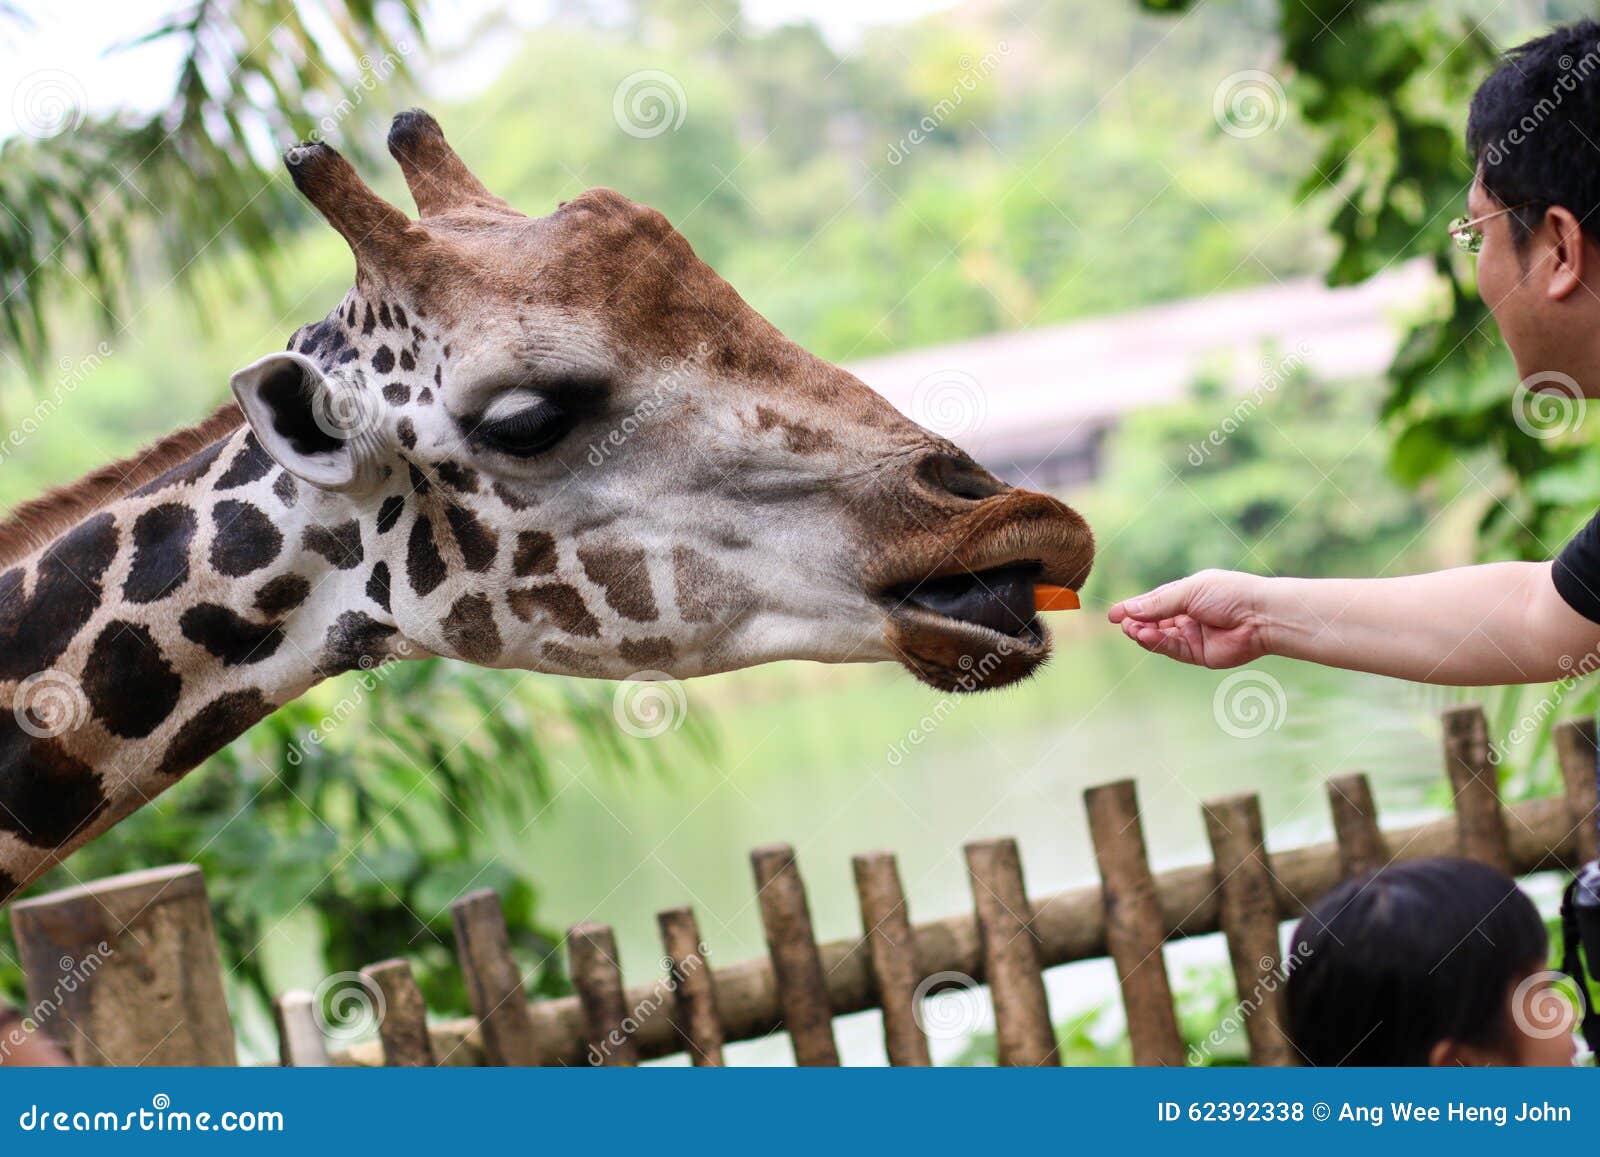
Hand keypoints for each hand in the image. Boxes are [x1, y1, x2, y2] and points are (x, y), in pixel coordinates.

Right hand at [1107, 569, 1270, 668]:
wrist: (1260, 616)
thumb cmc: (1229, 594)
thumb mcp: (1189, 592)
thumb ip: (1158, 604)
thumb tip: (1129, 609)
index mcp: (1187, 595)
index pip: (1154, 602)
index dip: (1134, 608)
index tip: (1113, 614)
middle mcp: (1188, 615)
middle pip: (1154, 621)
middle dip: (1137, 622)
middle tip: (1123, 623)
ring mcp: (1193, 635)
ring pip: (1160, 637)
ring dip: (1144, 633)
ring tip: (1133, 630)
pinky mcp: (1198, 654)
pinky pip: (1172, 649)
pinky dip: (1157, 643)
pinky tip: (1147, 636)